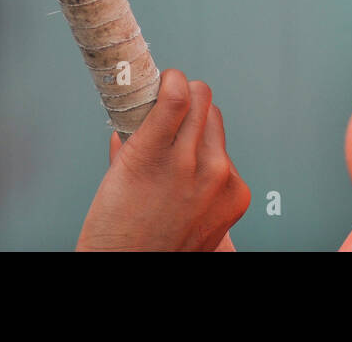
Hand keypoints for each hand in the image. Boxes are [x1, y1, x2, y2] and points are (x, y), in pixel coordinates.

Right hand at [76, 68, 249, 250]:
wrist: (135, 271)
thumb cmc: (117, 231)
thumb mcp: (114, 176)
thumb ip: (132, 137)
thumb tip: (145, 109)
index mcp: (154, 154)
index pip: (178, 93)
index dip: (172, 80)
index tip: (167, 80)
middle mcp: (193, 164)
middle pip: (204, 100)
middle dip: (187, 101)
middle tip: (173, 113)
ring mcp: (220, 181)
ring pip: (217, 125)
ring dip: (200, 129)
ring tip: (180, 152)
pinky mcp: (237, 196)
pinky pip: (228, 158)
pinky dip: (212, 161)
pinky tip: (194, 179)